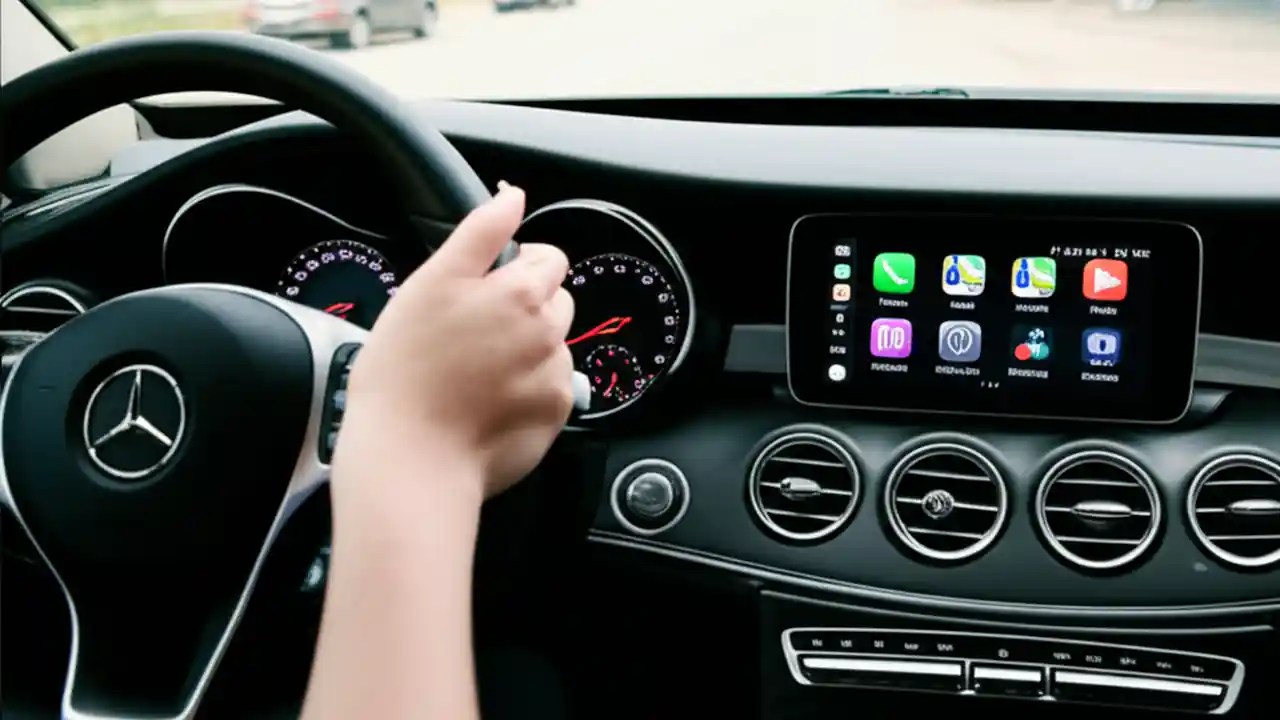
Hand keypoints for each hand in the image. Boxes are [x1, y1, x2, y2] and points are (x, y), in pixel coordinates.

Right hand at [336, 183, 574, 499]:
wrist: (411, 457)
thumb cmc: (406, 371)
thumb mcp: (430, 283)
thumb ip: (480, 232)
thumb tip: (513, 196)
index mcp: (521, 293)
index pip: (548, 259)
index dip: (517, 268)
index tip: (484, 290)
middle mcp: (549, 333)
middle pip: (556, 302)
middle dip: (526, 309)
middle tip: (475, 333)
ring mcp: (555, 377)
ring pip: (553, 346)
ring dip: (527, 351)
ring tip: (476, 373)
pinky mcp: (555, 415)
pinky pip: (552, 388)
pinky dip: (529, 391)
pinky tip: (489, 402)